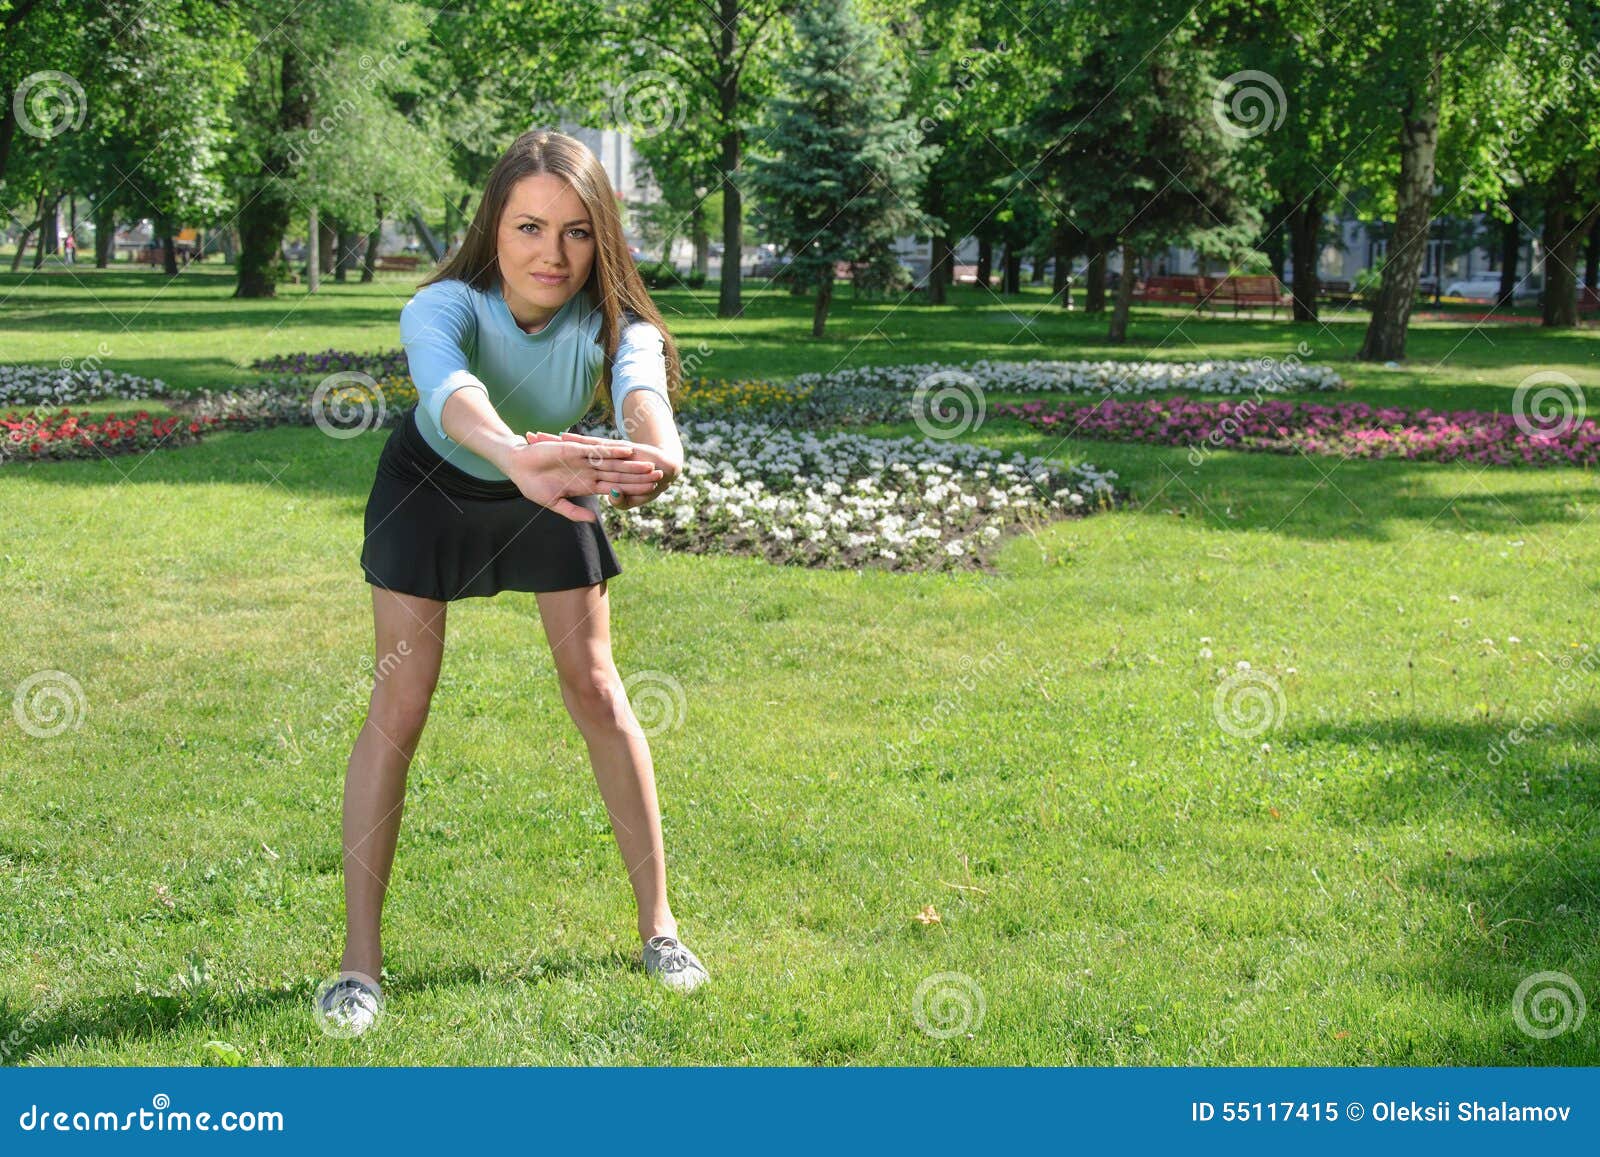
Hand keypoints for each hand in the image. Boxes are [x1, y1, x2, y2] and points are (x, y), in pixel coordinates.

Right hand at [502, 436, 661, 521]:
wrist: (518, 464)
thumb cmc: (533, 484)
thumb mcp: (555, 503)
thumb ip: (574, 512)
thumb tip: (593, 521)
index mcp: (586, 485)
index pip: (614, 489)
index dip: (631, 491)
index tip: (649, 493)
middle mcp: (589, 472)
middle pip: (619, 476)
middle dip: (638, 478)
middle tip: (659, 478)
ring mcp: (583, 460)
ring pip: (612, 463)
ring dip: (630, 465)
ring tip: (650, 465)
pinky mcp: (575, 450)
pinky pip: (596, 450)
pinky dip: (611, 451)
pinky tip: (627, 451)